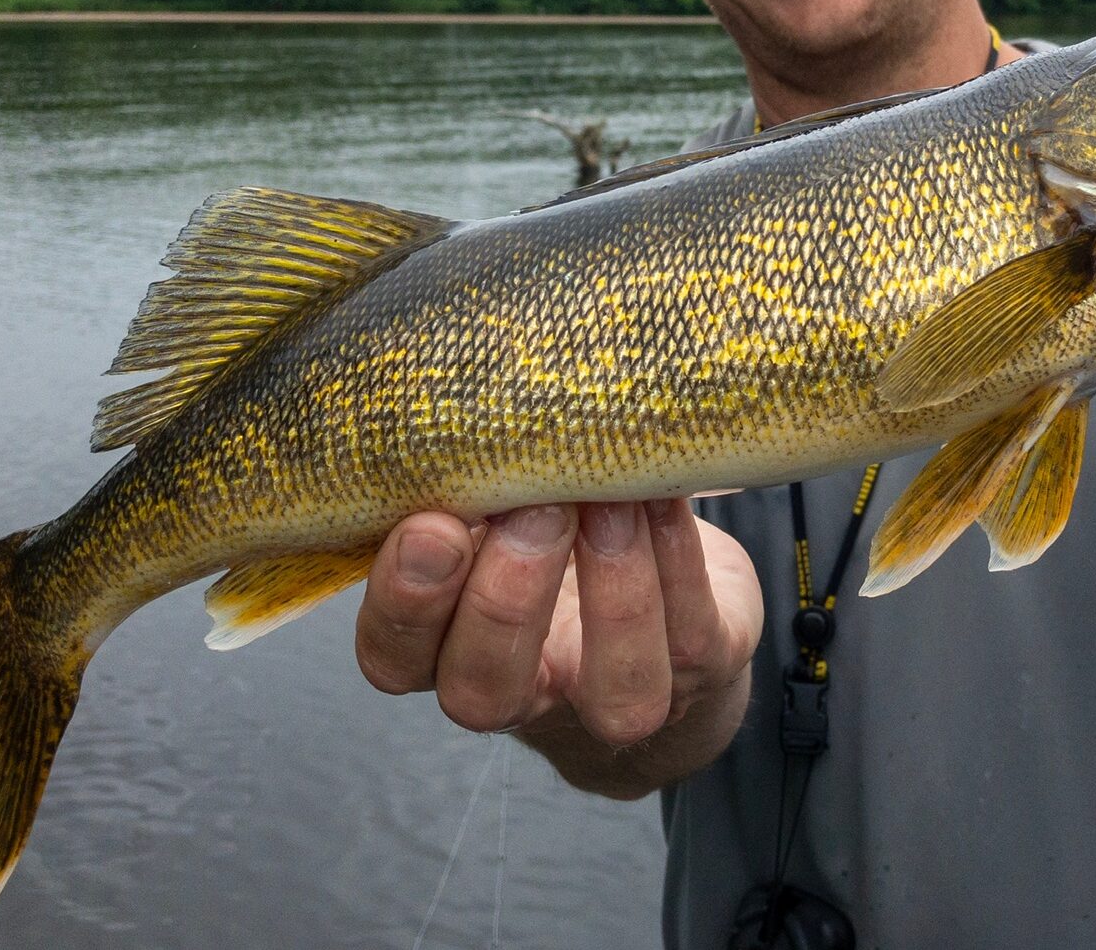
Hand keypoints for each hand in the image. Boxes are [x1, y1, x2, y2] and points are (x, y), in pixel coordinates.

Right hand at [354, 499, 763, 752]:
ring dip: (612, 588)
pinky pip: (691, 636)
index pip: (393, 655)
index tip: (430, 522)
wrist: (668, 611)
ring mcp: (616, 698)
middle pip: (484, 691)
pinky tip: (663, 492)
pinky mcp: (702, 674)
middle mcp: (523, 693)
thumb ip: (467, 480)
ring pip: (614, 688)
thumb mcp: (496, 509)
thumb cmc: (554, 537)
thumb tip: (456, 396)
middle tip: (530, 510)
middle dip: (504, 601)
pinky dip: (676, 557)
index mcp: (446, 651)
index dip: (406, 599)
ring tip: (608, 498)